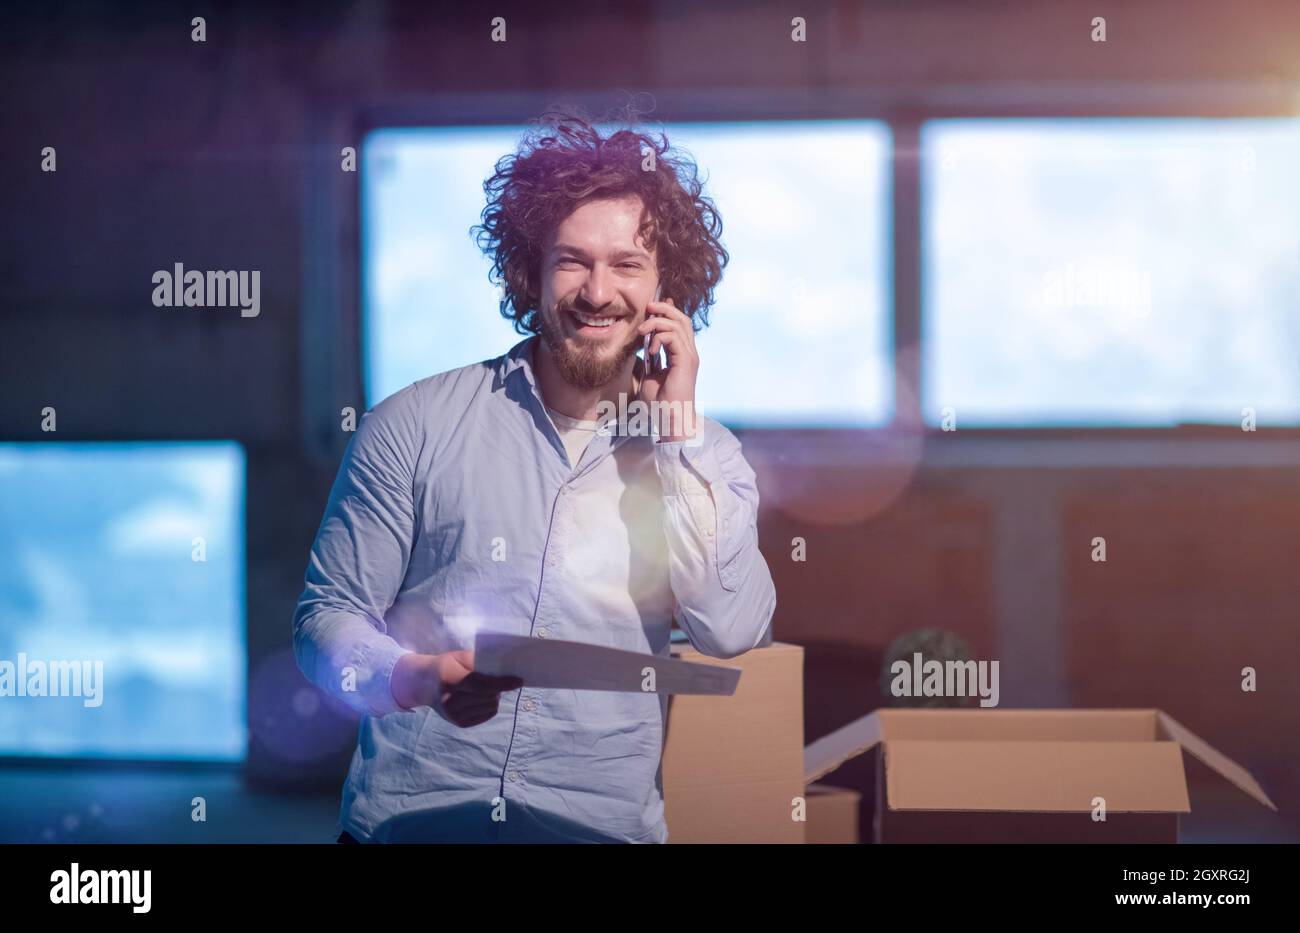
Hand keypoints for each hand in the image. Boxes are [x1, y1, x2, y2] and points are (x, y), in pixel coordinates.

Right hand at [391, 650, 522, 726]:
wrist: (423, 684)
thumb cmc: (445, 666)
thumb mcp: (459, 657)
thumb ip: (480, 662)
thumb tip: (505, 670)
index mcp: (450, 680)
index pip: (481, 685)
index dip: (502, 684)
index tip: (518, 681)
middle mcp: (449, 700)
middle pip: (487, 697)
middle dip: (499, 688)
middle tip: (497, 680)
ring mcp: (453, 714)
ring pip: (489, 706)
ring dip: (495, 697)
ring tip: (486, 689)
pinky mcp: (458, 723)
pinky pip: (486, 715)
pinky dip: (490, 706)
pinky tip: (482, 698)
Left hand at [636, 298, 698, 441]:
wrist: (670, 418)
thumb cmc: (661, 403)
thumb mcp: (649, 376)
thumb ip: (649, 360)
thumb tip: (640, 346)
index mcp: (683, 355)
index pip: (680, 325)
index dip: (667, 311)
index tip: (650, 308)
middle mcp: (689, 353)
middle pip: (683, 318)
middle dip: (665, 308)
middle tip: (648, 307)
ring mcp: (689, 356)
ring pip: (679, 324)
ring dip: (657, 322)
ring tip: (642, 331)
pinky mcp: (686, 361)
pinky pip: (674, 338)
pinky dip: (659, 338)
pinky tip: (650, 350)